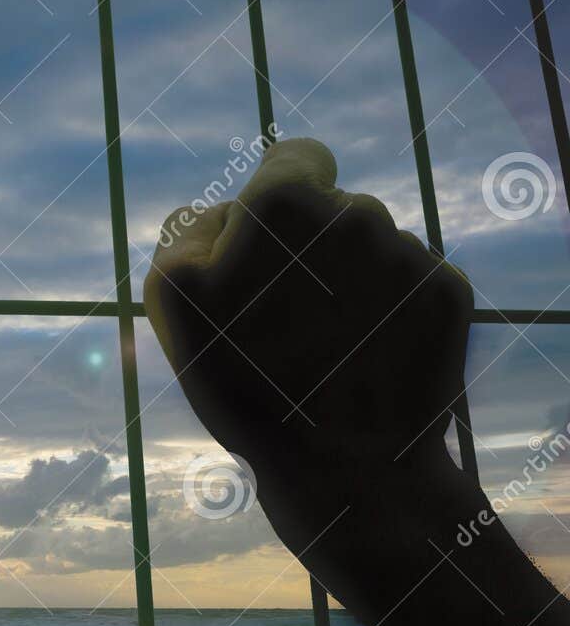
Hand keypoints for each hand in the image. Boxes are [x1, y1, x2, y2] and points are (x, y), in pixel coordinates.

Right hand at [144, 139, 472, 564]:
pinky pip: (409, 286)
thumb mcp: (173, 299)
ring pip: (372, 250)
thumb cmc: (245, 384)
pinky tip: (366, 359)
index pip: (292, 157)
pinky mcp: (451, 294)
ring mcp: (412, 253)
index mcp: (287, 203)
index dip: (272, 199)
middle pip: (332, 210)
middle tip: (283, 319)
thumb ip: (191, 231)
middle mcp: (360, 211)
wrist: (346, 468)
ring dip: (349, 282)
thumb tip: (228, 213)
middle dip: (309, 248)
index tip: (262, 249)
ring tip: (326, 348)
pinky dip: (389, 313)